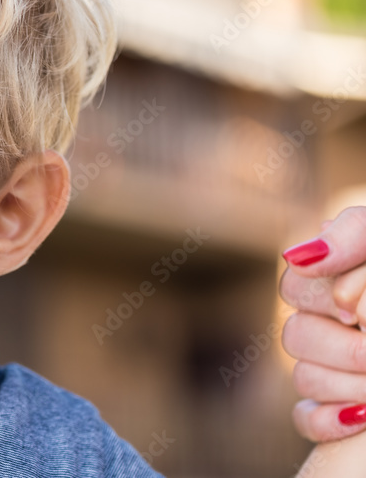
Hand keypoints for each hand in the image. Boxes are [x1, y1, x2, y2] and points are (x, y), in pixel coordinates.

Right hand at [279, 207, 365, 441]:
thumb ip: (353, 236)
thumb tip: (302, 256)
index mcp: (342, 277)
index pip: (296, 285)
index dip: (322, 299)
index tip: (356, 309)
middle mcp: (333, 321)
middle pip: (296, 334)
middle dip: (344, 349)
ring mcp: (335, 366)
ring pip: (304, 376)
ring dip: (346, 384)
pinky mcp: (336, 407)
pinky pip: (307, 417)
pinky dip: (328, 419)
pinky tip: (363, 417)